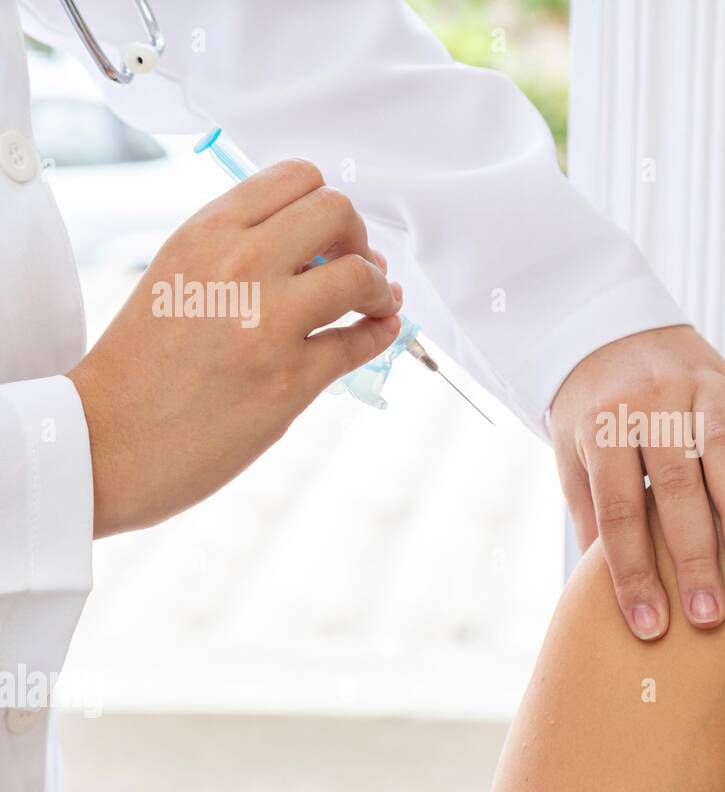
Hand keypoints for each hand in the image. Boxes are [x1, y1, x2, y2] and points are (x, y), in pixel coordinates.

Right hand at [68, 159, 401, 536]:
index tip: (328, 237)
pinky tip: (379, 331)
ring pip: (360, 274)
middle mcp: (237, 265)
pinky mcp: (289, 379)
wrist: (104, 439)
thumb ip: (238, 249)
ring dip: (379, 289)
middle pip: (337, 212)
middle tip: (354, 268)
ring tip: (373, 304)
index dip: (327, 206)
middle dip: (359, 238)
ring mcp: (266, 322)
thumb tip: (323, 245)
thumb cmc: (141, 364)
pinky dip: (380, 334)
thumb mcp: (176, 275)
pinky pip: (359, 342)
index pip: (296, 177)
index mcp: (206, 233)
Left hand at [549, 324, 724, 638]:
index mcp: (602, 426)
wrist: (608, 331)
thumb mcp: (572, 456)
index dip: (633, 571)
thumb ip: (591, 516)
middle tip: (709, 615)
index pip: (620, 509)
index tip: (650, 626)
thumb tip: (598, 594)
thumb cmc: (592, 411)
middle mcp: (650, 403)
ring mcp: (696, 388)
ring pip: (724, 452)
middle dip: (693, 556)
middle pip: (674, 486)